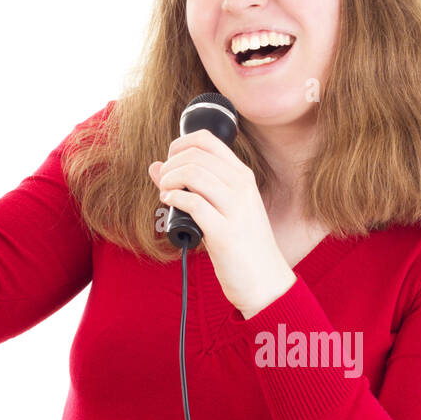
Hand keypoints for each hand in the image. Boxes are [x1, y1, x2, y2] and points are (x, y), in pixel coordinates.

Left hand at [149, 130, 295, 318]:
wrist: (265, 280)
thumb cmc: (240, 243)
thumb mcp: (219, 207)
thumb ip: (189, 185)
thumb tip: (155, 166)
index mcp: (242, 176)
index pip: (207, 139)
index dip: (179, 144)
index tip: (169, 160)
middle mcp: (241, 187)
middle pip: (195, 155)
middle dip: (170, 165)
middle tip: (164, 182)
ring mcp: (235, 208)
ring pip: (193, 174)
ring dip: (169, 181)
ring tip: (165, 194)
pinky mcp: (225, 232)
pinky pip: (193, 203)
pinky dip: (174, 199)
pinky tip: (170, 205)